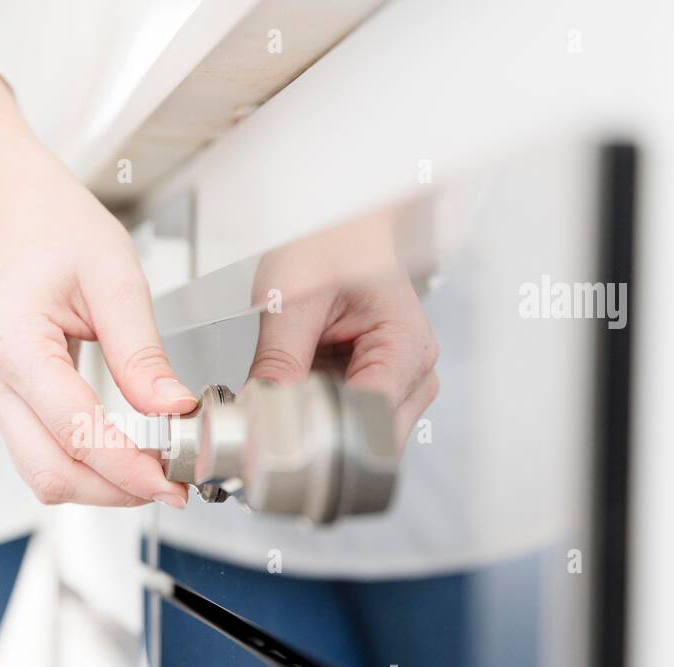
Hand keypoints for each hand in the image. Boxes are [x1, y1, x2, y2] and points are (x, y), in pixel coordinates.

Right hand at [0, 69, 194, 506]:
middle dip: (114, 490)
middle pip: (50, 471)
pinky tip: (125, 457)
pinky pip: (42, 454)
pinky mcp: (6, 402)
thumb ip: (142, 353)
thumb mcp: (117, 278)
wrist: (19, 213)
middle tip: (171, 486)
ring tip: (154, 473)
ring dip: (100, 486)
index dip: (125, 466)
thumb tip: (172, 410)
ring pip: (43, 473)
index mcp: (14, 344)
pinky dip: (86, 467)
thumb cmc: (59, 230)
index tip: (171, 479)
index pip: (73, 431)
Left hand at [247, 210, 438, 441]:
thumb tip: (259, 415)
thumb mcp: (290, 300)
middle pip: (369, 437)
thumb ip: (277, 364)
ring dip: (317, 424)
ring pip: (358, 435)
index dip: (320, 433)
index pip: (369, 419)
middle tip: (270, 416)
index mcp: (405, 344)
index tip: (276, 433)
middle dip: (317, 434)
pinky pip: (349, 419)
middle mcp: (414, 370)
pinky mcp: (377, 384)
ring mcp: (400, 381)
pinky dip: (320, 412)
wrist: (336, 221)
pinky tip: (299, 388)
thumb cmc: (328, 239)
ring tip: (286, 391)